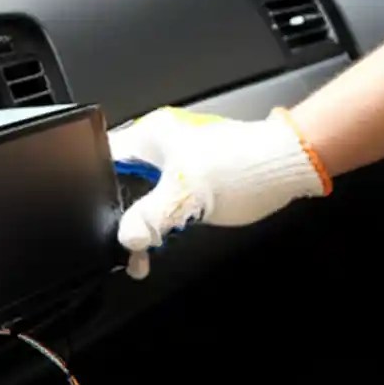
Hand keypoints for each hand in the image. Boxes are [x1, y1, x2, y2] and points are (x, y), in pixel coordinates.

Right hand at [106, 107, 329, 278]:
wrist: (289, 165)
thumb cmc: (244, 167)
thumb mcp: (185, 198)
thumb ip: (150, 218)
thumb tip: (126, 237)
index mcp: (150, 135)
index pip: (102, 159)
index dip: (94, 188)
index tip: (96, 219)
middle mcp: (162, 142)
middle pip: (121, 180)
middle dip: (120, 213)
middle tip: (125, 242)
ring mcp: (180, 156)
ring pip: (145, 192)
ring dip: (146, 220)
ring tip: (145, 248)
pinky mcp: (197, 172)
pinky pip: (169, 197)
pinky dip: (166, 218)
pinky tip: (170, 235)